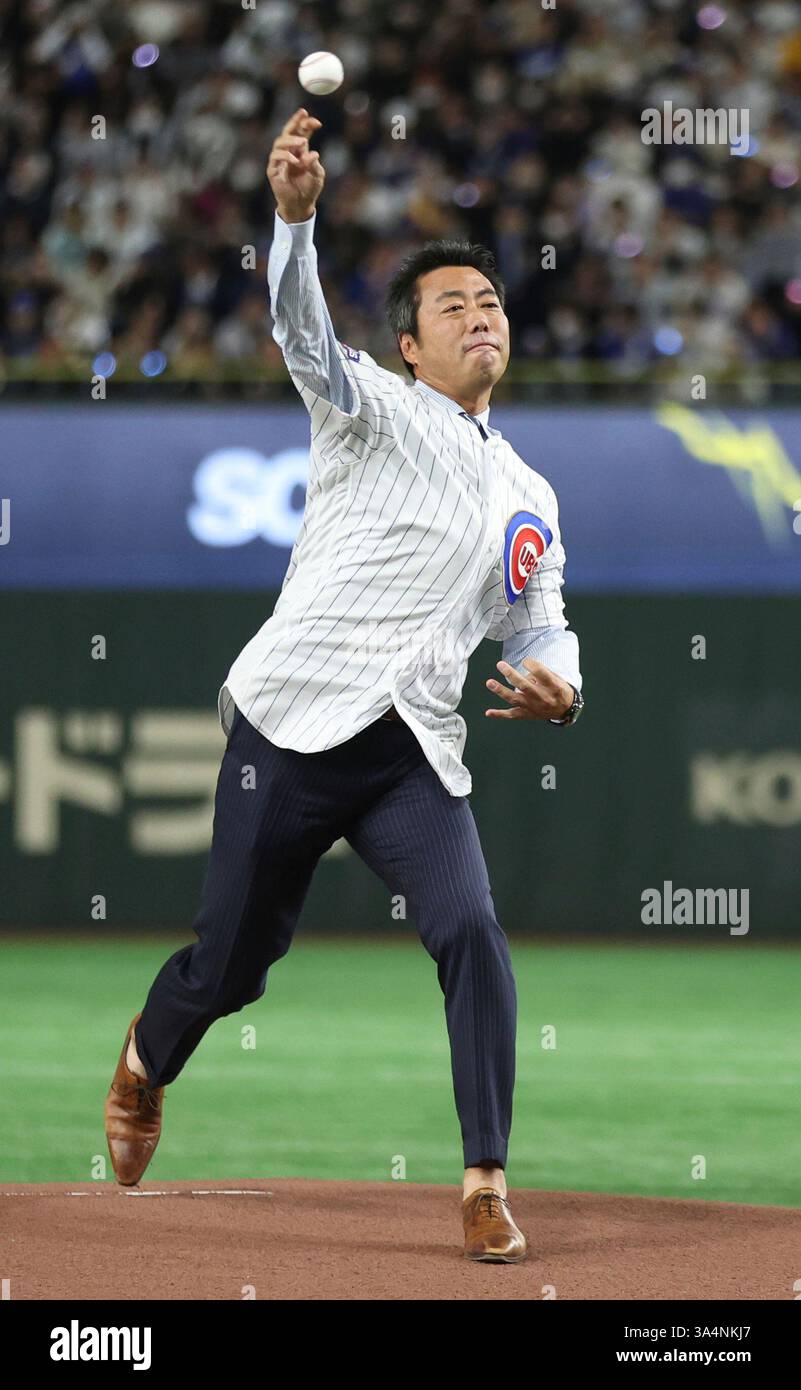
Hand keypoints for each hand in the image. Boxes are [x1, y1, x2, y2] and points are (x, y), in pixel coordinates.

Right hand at [266, 107, 324, 223]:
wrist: (300, 205)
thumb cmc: (309, 189)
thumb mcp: (317, 175)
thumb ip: (314, 163)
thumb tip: (313, 153)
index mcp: (300, 150)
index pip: (301, 132)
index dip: (306, 124)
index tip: (317, 122)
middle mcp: (288, 152)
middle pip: (287, 131)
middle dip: (295, 121)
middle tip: (304, 115)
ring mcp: (279, 160)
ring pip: (280, 142)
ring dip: (291, 140)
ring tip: (303, 142)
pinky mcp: (273, 170)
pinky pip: (276, 158)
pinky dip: (286, 156)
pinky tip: (296, 161)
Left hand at [485, 659, 573, 720]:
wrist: (565, 710)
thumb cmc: (558, 690)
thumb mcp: (556, 678)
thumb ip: (539, 673)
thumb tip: (521, 671)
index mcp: (553, 686)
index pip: (541, 673)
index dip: (531, 664)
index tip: (526, 661)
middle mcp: (542, 698)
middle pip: (524, 686)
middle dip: (511, 674)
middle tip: (500, 665)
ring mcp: (533, 707)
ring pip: (515, 699)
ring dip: (500, 690)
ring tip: (490, 682)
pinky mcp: (526, 714)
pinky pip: (511, 715)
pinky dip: (499, 714)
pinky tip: (488, 712)